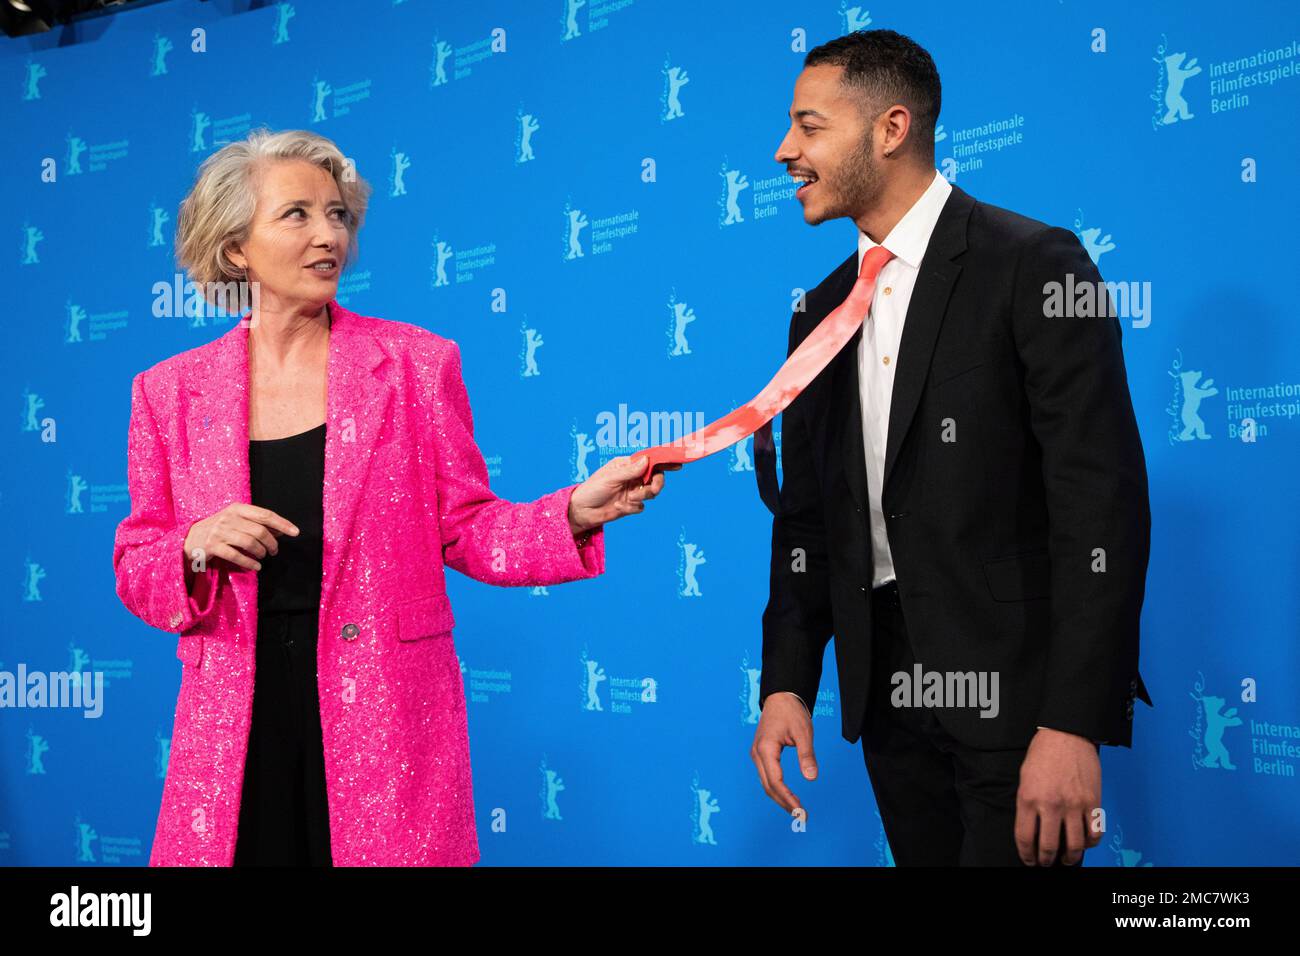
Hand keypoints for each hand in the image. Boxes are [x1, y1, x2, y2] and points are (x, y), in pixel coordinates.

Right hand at [182, 503, 298, 576]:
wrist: (190, 538)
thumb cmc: (219, 529)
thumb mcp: (236, 521)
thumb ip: (256, 523)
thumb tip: (282, 530)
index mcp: (237, 508)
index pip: (265, 514)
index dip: (282, 523)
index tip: (295, 532)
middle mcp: (228, 517)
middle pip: (259, 530)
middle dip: (272, 543)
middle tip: (274, 551)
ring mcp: (219, 531)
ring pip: (249, 542)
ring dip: (261, 552)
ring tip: (263, 556)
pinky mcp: (212, 546)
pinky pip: (236, 555)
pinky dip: (249, 562)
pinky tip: (256, 566)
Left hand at [567, 455, 680, 534]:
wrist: (582, 511)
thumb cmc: (592, 489)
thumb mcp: (610, 478)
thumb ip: (629, 471)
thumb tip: (647, 460)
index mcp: (627, 465)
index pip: (649, 460)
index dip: (664, 461)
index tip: (677, 464)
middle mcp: (632, 476)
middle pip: (656, 478)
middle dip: (656, 485)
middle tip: (650, 490)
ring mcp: (633, 490)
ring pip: (651, 493)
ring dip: (641, 497)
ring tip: (628, 499)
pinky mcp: (631, 505)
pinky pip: (641, 506)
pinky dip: (632, 508)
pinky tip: (617, 506)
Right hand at [751, 692, 816, 816]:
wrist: (781, 697)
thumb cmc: (792, 712)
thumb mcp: (804, 732)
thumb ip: (807, 755)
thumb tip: (812, 778)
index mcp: (765, 749)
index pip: (775, 781)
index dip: (788, 798)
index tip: (801, 810)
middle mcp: (757, 754)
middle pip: (768, 786)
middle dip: (784, 802)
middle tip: (801, 816)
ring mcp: (757, 754)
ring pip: (766, 783)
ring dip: (780, 798)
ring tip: (797, 810)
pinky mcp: (761, 754)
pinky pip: (767, 776)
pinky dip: (777, 789)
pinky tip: (788, 796)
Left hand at [1015, 727, 1101, 864]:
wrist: (1066, 734)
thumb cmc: (1043, 753)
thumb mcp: (1024, 779)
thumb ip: (1027, 805)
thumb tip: (1032, 830)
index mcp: (1029, 798)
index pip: (1025, 838)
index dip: (1027, 855)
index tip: (1029, 860)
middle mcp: (1051, 804)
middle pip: (1049, 847)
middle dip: (1046, 860)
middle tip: (1046, 862)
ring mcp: (1074, 805)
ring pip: (1074, 845)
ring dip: (1070, 857)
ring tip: (1066, 859)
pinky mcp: (1093, 802)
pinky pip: (1094, 832)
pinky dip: (1090, 843)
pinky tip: (1085, 843)